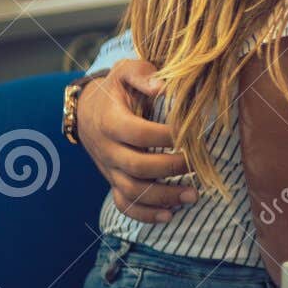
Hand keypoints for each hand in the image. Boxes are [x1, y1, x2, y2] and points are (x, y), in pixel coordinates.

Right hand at [78, 60, 195, 222]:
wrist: (88, 109)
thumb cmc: (116, 89)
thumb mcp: (125, 72)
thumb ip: (142, 74)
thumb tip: (163, 86)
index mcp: (110, 121)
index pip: (138, 134)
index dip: (166, 136)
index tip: (192, 133)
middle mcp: (107, 149)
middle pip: (136, 166)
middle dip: (170, 168)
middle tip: (199, 165)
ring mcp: (109, 169)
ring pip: (131, 191)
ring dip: (163, 197)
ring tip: (193, 196)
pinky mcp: (114, 181)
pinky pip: (124, 204)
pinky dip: (145, 215)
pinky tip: (170, 215)